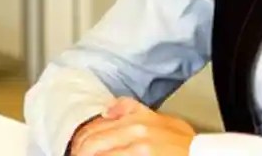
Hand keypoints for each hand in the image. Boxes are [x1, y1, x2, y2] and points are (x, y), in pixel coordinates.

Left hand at [70, 97, 195, 155]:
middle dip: (78, 152)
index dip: (79, 142)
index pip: (95, 128)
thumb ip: (133, 110)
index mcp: (139, 120)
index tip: (75, 150)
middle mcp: (137, 134)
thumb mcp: (163, 120)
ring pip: (99, 153)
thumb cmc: (186, 146)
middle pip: (92, 144)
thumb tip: (106, 109)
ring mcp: (139, 151)